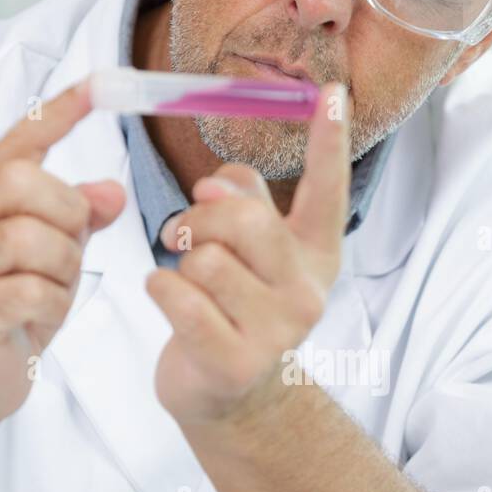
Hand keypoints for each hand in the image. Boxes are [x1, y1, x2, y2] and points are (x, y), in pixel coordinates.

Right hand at [0, 82, 125, 434]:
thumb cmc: (12, 312)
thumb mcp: (55, 260)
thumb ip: (79, 220)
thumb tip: (112, 187)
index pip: (18, 140)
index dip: (60, 112)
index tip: (102, 84)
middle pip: (23, 182)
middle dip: (66, 212)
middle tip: (72, 245)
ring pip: (30, 237)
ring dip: (63, 265)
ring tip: (53, 287)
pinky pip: (30, 289)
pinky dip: (53, 304)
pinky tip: (41, 317)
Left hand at [146, 81, 349, 428]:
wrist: (233, 399)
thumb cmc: (234, 310)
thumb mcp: (251, 255)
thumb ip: (243, 205)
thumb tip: (216, 186)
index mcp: (316, 257)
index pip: (329, 192)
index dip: (330, 142)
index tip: (332, 92)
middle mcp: (307, 293)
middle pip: (247, 221)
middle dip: (200, 219)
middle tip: (183, 234)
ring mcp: (275, 333)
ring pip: (205, 258)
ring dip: (176, 259)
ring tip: (182, 276)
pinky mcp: (234, 362)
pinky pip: (177, 295)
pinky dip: (159, 287)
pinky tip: (168, 299)